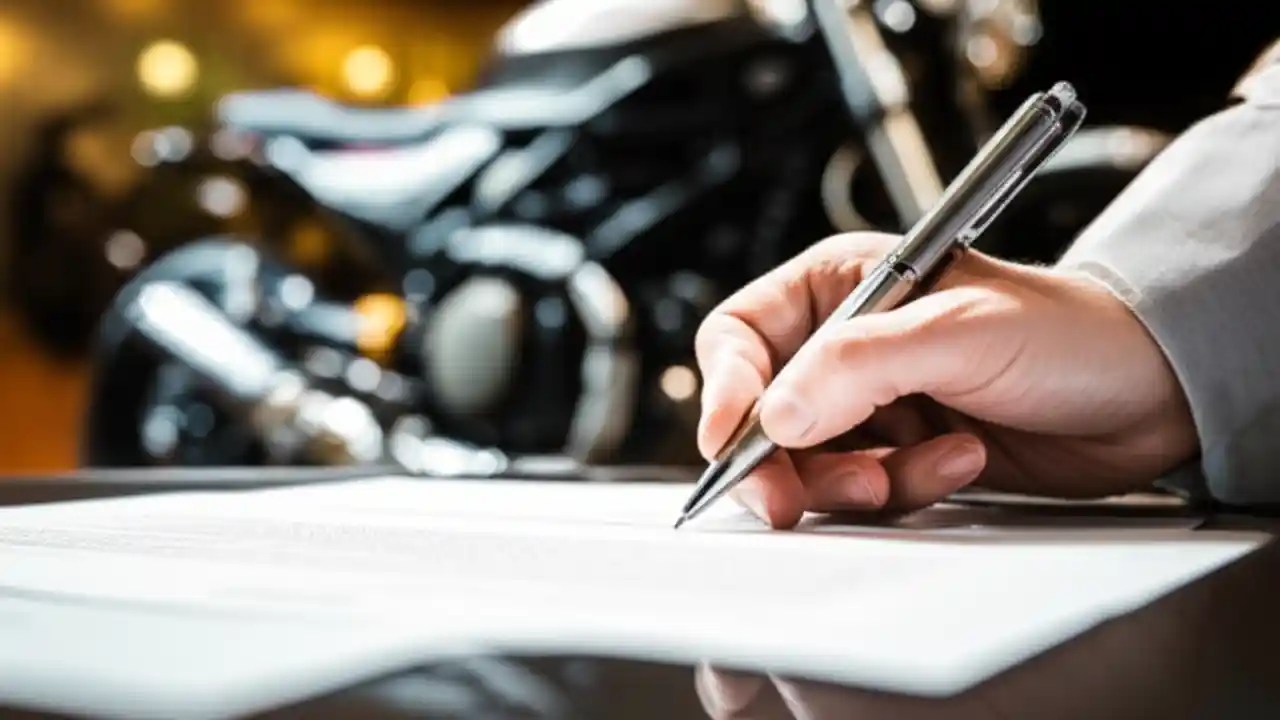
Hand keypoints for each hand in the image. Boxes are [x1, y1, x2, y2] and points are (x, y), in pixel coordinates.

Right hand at [695, 232, 1196, 527]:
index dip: (724, 387)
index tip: (729, 439)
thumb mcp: (960, 332)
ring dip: (854, 480)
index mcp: (839, 286)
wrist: (1148, 393)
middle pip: (761, 414)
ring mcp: (871, 404)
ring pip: (808, 464)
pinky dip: (902, 489)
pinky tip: (959, 461)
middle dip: (785, 461)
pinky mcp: (899, 454)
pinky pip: (862, 491)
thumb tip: (776, 414)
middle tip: (800, 498)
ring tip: (917, 467)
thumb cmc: (1069, 331)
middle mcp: (843, 345)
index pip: (741, 336)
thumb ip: (860, 367)